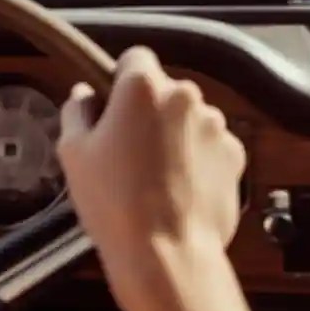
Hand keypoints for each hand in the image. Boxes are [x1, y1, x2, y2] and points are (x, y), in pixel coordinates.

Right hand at [57, 47, 246, 261]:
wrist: (167, 253)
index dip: (122, 79)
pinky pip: (212, 146)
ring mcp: (216, 125)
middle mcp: (185, 95)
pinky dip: (199, 159)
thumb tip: (83, 95)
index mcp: (143, 86)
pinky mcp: (236, 155)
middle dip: (150, 110)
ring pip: (190, 118)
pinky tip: (180, 187)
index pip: (135, 57)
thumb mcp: (73, 154)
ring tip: (155, 175)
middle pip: (165, 90)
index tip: (114, 104)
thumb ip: (77, 111)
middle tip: (128, 148)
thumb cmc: (114, 203)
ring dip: (176, 134)